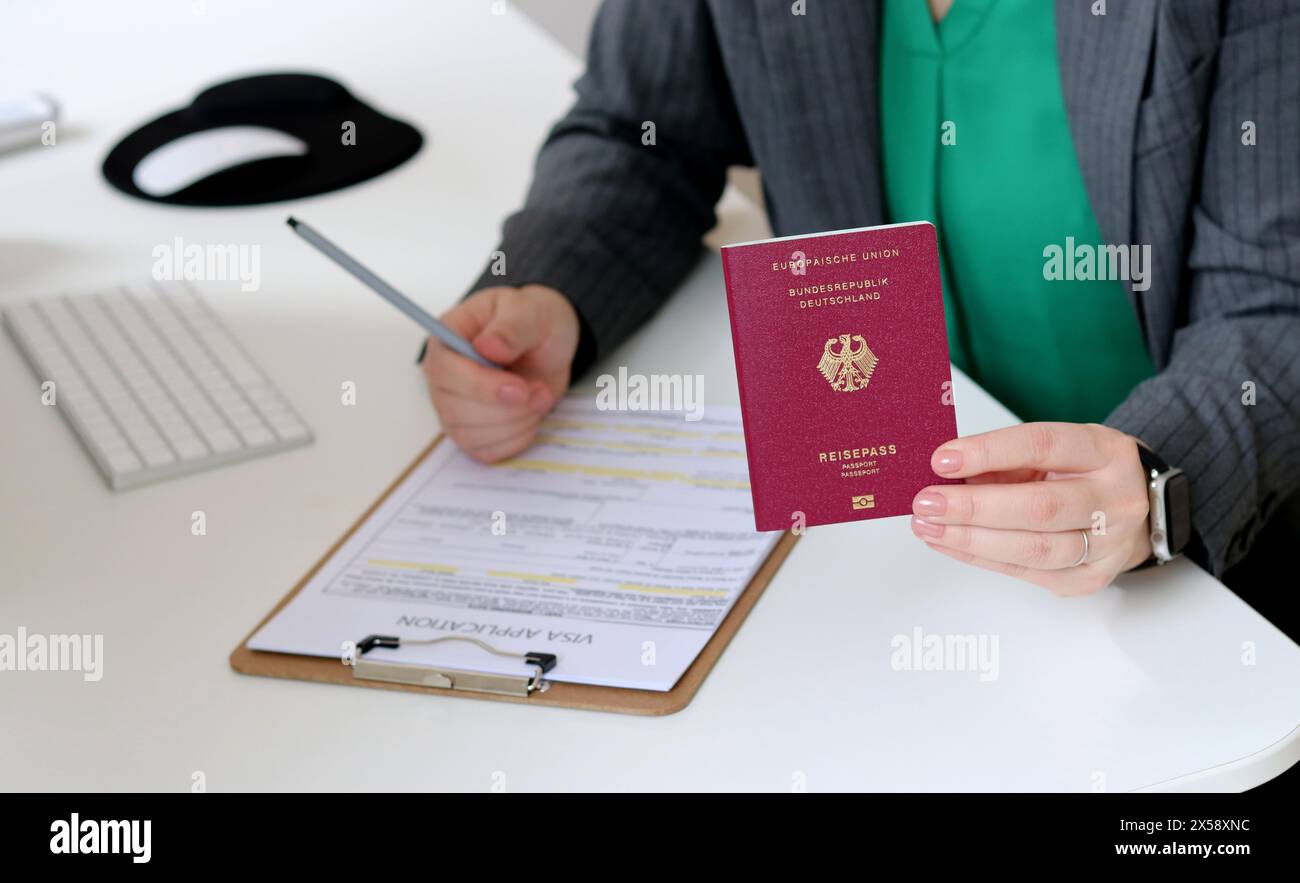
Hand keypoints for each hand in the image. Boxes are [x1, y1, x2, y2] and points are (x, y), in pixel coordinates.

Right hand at [422, 284, 578, 462]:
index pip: (444, 370)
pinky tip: (530, 415)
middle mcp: (443, 376)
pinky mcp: (473, 430)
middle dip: (506, 409)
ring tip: (538, 396)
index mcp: (447, 339)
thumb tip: (488, 347)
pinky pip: (485, 451)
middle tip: (537, 390)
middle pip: (455, 410)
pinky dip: (515, 438)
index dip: (480, 386)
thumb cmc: (531, 322)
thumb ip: (511, 328)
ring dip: (515, 423)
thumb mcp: (530, 311)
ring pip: (470, 435)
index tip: (518, 388)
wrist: (547, 344)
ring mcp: (454, 407)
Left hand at [911, 422, 1152, 595]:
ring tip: (927, 527)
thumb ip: (1005, 459)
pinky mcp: (1089, 579)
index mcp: (1105, 452)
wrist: (1135, 513)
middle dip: (974, 506)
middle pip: (1040, 507)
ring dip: (970, 539)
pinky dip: (979, 557)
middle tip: (926, 502)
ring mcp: (1108, 545)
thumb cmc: (1082, 475)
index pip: (1044, 445)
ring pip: (1034, 549)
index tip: (943, 459)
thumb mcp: (1054, 452)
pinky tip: (947, 543)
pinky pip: (1026, 572)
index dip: (989, 452)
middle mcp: (1115, 499)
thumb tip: (944, 472)